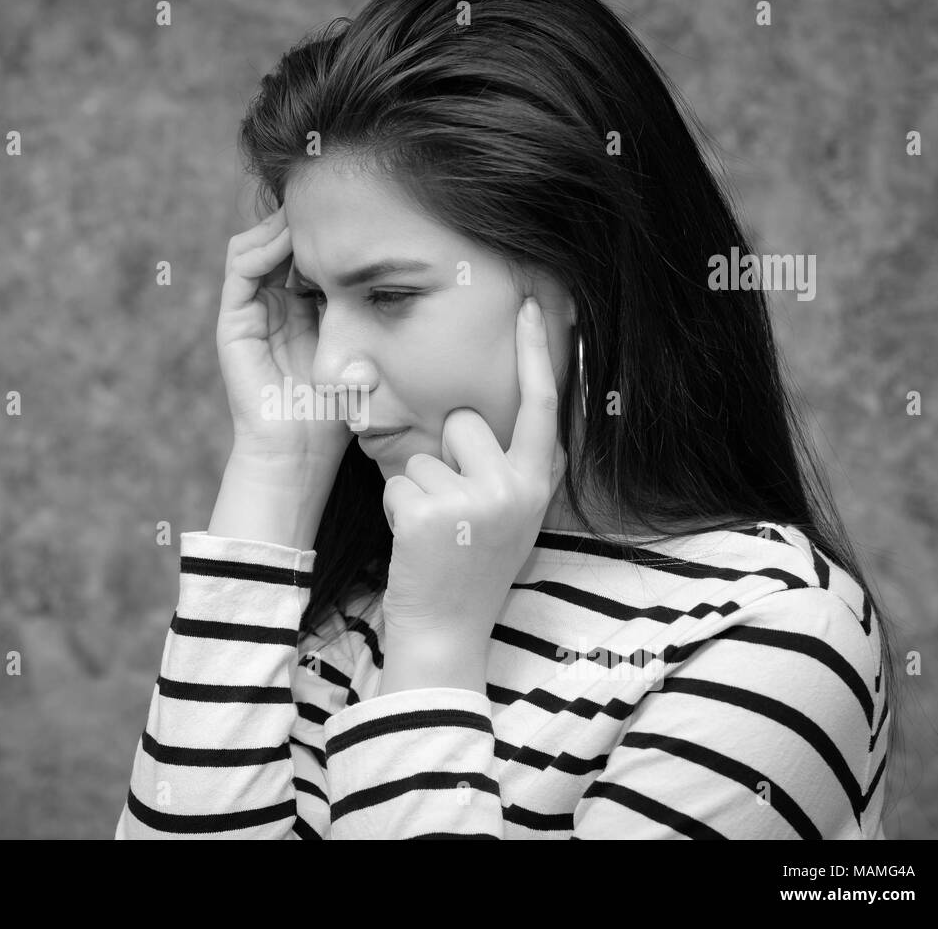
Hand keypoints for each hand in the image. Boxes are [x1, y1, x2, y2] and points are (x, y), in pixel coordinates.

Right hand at [216, 205, 352, 475]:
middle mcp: (274, 303)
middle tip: (338, 199)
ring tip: (313, 213)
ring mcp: (250, 310)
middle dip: (307, 218)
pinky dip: (263, 246)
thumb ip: (367, 309)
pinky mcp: (233, 321)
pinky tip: (293, 239)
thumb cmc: (338, 409)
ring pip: (258, 243)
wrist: (300, 453)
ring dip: (284, 224)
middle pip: (281, 240)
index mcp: (303, 307)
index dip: (330, 228)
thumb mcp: (363, 346)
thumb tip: (397, 264)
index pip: (309, 250)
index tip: (363, 210)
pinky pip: (241, 266)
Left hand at [380, 297, 566, 654]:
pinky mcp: (432, 512)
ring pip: (422, 452)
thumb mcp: (510, 515)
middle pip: (462, 421)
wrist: (447, 631)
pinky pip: (397, 479)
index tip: (532, 305)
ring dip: (416, 486)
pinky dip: (395, 508)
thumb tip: (484, 414)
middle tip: (451, 511)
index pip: (541, 405)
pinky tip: (414, 542)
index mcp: (536, 483)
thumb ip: (509, 466)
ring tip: (433, 532)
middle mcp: (515, 488)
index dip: (536, 354)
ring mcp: (476, 501)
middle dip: (444, 455)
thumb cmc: (468, 567)